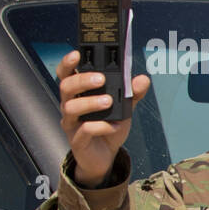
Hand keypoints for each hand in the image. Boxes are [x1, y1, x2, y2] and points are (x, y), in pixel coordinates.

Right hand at [55, 50, 149, 186]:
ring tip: (110, 102)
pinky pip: (84, 131)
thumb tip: (143, 79)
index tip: (78, 54)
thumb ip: (133, 93)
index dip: (68, 63)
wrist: (105, 156)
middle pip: (65, 87)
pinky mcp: (78, 140)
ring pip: (71, 108)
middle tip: (101, 79)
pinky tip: (114, 126)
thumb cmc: (109, 126)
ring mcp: (72, 123)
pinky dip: (101, 126)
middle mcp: (70, 105)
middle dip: (82, 80)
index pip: (66, 74)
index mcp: (79, 94)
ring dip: (91, 102)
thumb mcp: (124, 108)